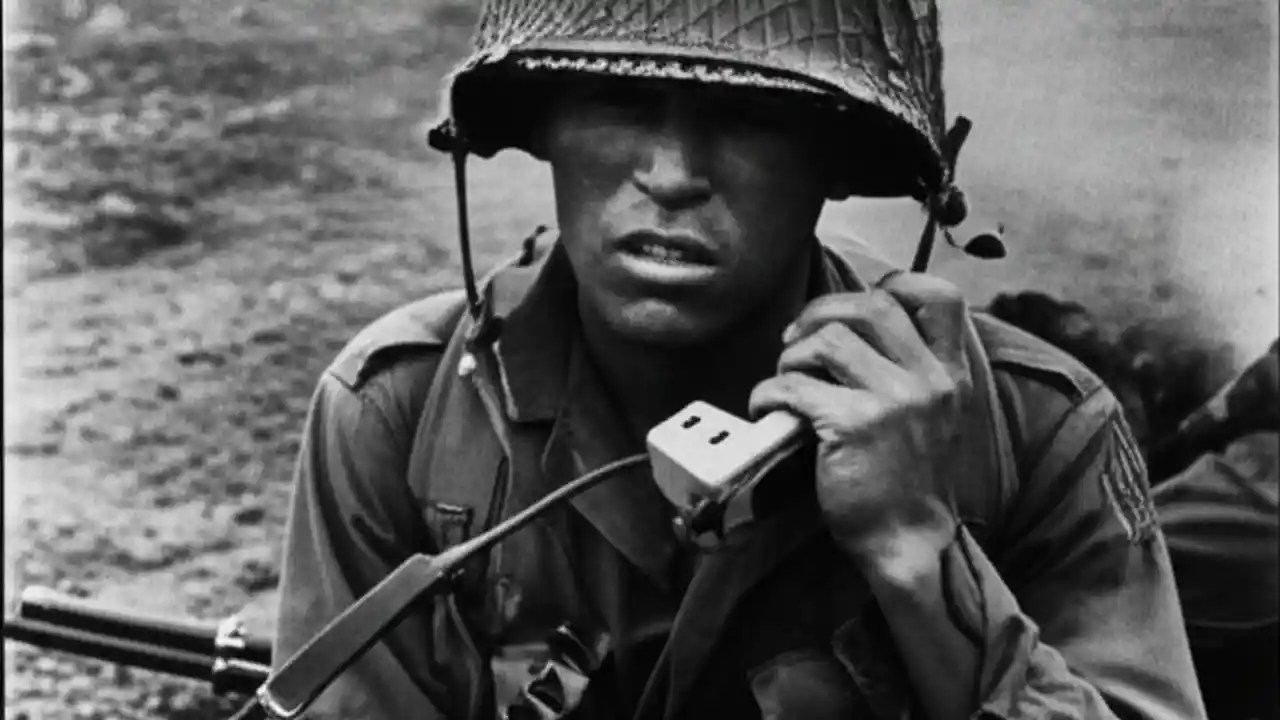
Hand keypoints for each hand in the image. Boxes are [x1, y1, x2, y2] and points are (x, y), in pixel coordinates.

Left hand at [748, 273, 974, 572]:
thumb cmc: (907, 480)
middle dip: (822, 312)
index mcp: (950, 374)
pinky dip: (769, 393)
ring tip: (786, 380)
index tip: (853, 310)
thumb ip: (910, 369)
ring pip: (829, 340)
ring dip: (792, 355)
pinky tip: (767, 409)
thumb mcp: (933, 416)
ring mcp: (894, 402)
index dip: (891, 286)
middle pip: (871, 305)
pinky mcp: (853, 426)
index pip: (939, 296)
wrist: (908, 541)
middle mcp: (929, 381)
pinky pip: (795, 386)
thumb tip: (846, 323)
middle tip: (796, 338)